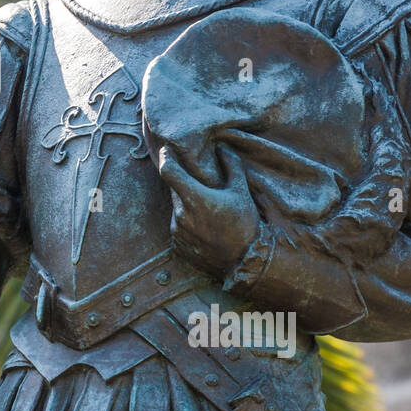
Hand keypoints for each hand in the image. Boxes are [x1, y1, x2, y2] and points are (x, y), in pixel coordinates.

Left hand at [158, 147, 259, 272]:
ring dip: (188, 205)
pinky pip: (179, 226)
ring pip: (177, 208)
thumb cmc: (244, 225)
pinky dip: (188, 222)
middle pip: (175, 190)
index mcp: (194, 198)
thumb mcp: (241, 192)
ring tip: (209, 211)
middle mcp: (180, 214)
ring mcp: (177, 231)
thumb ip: (231, 166)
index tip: (168, 150)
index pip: (168, 171)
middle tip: (200, 185)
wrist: (244, 262)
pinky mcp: (177, 244)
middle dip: (185, 184)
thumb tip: (221, 148)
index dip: (166, 157)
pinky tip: (206, 227)